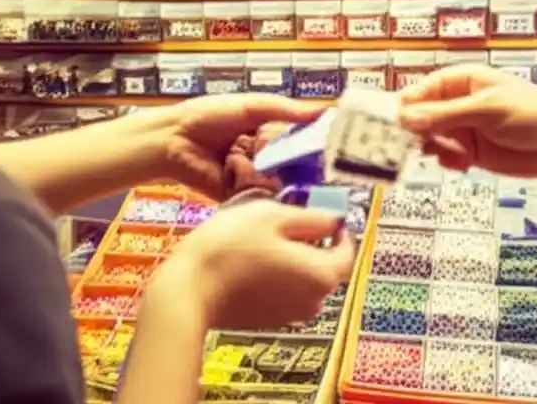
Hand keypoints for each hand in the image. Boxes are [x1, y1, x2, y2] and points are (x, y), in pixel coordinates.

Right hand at [146, 201, 355, 329]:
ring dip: (295, 260)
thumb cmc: (231, 246)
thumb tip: (336, 220)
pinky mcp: (268, 321)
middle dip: (315, 244)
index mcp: (322, 275)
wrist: (188, 292)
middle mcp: (314, 301)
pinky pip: (285, 293)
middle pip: (326, 268)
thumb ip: (312, 218)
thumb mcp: (274, 216)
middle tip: (289, 222)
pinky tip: (252, 261)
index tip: (326, 215)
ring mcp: (290, 315)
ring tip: (265, 239)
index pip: (347, 253)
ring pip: (304, 281)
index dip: (340, 231)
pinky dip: (278, 276)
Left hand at [154, 95, 326, 199]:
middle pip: (294, 165)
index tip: (342, 150)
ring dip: (296, 188)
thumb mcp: (250, 107)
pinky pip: (262, 199)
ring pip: (282, 184)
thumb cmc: (209, 116)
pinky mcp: (242, 196)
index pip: (300, 140)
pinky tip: (294, 203)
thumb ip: (284, 110)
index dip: (318, 145)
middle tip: (337, 178)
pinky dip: (274, 201)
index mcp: (268, 132)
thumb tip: (321, 111)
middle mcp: (264, 156)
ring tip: (322, 194)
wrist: (173, 141)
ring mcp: (254, 177)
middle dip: (311, 171)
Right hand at [399, 65, 536, 177]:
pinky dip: (448, 162)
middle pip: (418, 117)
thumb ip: (447, 116)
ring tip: (450, 155)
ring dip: (432, 149)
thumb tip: (408, 118)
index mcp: (460, 80)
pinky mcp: (469, 151)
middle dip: (413, 133)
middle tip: (411, 147)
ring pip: (428, 139)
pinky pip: (444, 157)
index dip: (403, 107)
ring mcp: (461, 128)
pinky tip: (463, 164)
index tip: (390, 126)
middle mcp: (456, 103)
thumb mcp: (488, 110)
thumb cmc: (533, 114)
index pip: (419, 91)